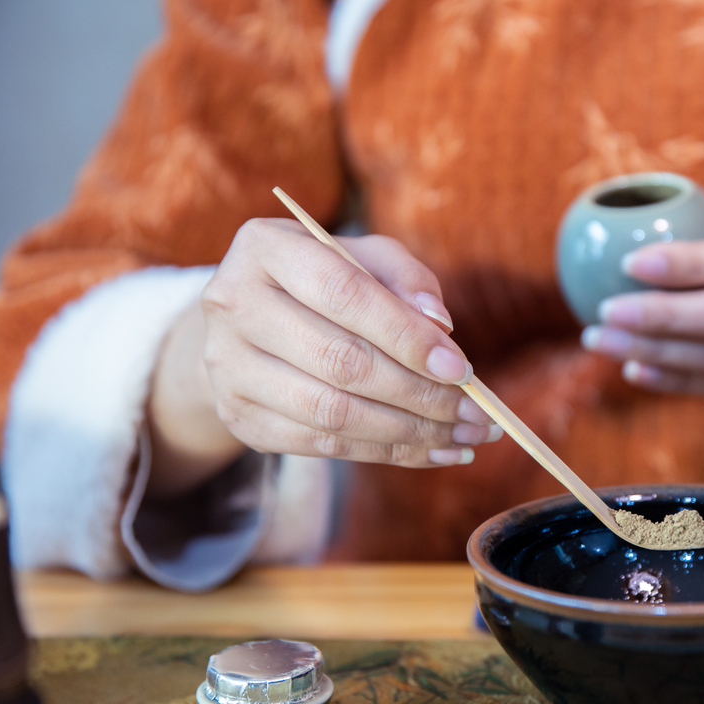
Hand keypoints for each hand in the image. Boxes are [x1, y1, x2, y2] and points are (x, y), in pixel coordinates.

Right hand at [146, 218, 500, 496]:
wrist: (247, 321)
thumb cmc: (322, 282)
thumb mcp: (362, 257)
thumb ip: (404, 276)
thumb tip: (439, 324)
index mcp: (264, 250)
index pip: (343, 294)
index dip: (406, 335)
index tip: (461, 368)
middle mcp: (233, 305)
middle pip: (340, 362)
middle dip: (420, 394)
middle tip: (476, 413)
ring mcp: (228, 368)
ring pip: (332, 414)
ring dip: (410, 432)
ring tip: (464, 436)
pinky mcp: (240, 418)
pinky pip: (322, 446)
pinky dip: (387, 453)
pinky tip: (433, 450)